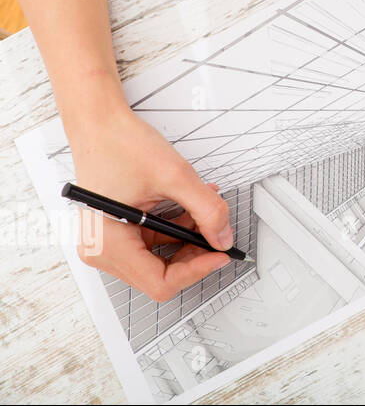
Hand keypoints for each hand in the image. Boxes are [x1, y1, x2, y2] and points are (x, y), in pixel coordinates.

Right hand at [68, 103, 231, 300]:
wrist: (100, 124)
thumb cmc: (121, 144)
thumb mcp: (176, 177)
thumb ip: (207, 210)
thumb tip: (223, 237)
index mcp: (107, 244)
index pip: (159, 281)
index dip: (196, 270)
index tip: (220, 254)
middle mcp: (101, 249)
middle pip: (159, 274)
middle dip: (193, 254)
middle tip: (218, 235)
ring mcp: (106, 241)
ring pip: (158, 259)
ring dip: (187, 239)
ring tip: (205, 213)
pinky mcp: (115, 230)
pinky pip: (151, 242)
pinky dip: (175, 230)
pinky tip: (190, 210)